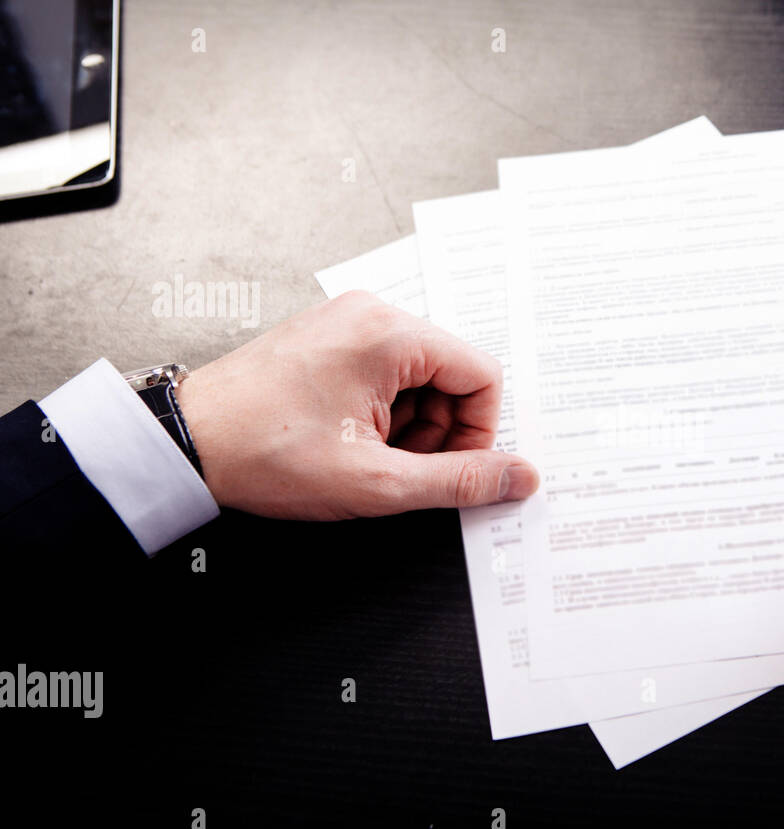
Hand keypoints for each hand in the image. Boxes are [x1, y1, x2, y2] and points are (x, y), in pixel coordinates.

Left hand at [174, 290, 538, 519]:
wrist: (188, 444)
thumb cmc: (264, 453)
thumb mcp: (378, 482)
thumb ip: (461, 481)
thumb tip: (519, 477)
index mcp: (389, 334)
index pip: (483, 376)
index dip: (479, 433)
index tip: (454, 469)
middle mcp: (371, 314)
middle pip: (453, 376)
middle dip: (439, 433)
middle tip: (400, 468)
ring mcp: (348, 323)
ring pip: (421, 380)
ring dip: (411, 428)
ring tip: (368, 457)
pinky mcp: (331, 339)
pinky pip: (388, 374)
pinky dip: (384, 415)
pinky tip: (352, 441)